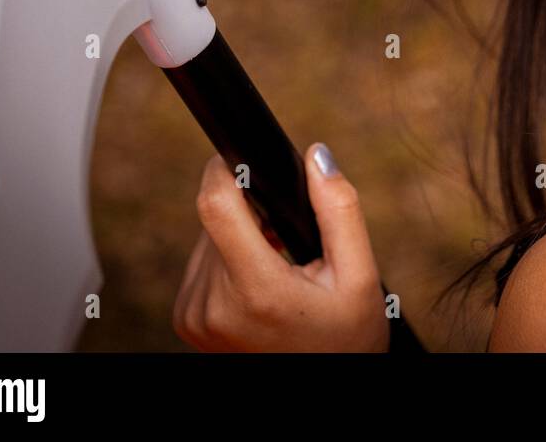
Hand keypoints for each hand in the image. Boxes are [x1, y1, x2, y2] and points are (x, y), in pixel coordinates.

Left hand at [173, 144, 389, 351]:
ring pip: (208, 240)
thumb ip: (339, 210)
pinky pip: (202, 265)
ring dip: (240, 240)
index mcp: (257, 290)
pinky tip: (260, 289)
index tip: (239, 157)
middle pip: (218, 220)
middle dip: (252, 217)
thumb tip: (317, 155)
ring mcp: (194, 316)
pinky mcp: (186, 321)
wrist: (322, 390)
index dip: (224, 170)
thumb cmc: (346, 339)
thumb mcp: (360, 276)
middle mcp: (213, 305)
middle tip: (292, 245)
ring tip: (280, 273)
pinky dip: (228, 264)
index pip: (216, 206)